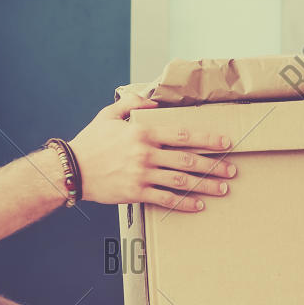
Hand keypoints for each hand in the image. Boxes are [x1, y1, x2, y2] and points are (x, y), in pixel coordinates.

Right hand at [68, 91, 235, 212]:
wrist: (71, 170)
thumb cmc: (90, 142)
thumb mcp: (109, 115)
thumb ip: (131, 103)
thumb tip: (153, 100)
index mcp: (143, 132)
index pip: (183, 134)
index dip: (207, 138)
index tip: (225, 142)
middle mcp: (146, 154)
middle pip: (188, 159)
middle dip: (213, 164)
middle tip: (231, 169)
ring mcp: (142, 175)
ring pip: (181, 180)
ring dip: (205, 185)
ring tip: (223, 188)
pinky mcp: (136, 192)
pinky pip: (166, 199)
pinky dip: (184, 202)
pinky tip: (199, 205)